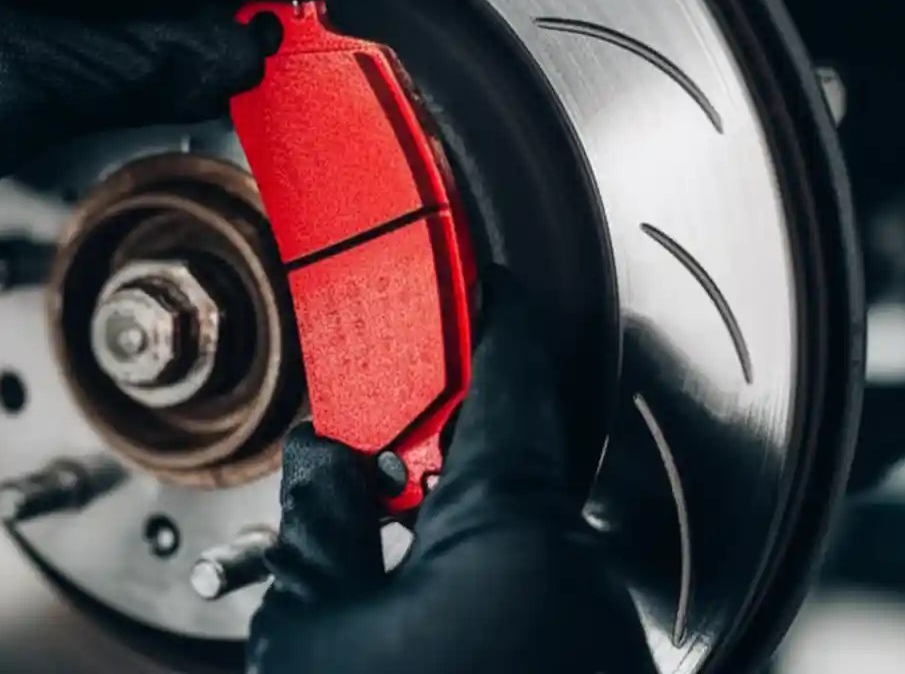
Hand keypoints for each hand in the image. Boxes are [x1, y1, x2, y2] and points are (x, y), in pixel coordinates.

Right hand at [249, 275, 657, 672]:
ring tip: (373, 519)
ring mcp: (589, 606)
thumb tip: (316, 464)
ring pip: (510, 513)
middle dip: (429, 424)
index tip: (450, 268)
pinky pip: (526, 569)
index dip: (473, 301)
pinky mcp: (587, 647)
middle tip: (366, 416)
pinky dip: (469, 557)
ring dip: (443, 501)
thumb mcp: (317, 626)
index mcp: (512, 526)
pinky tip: (414, 586)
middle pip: (503, 441)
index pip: (510, 360)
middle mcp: (573, 559)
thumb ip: (316, 525)